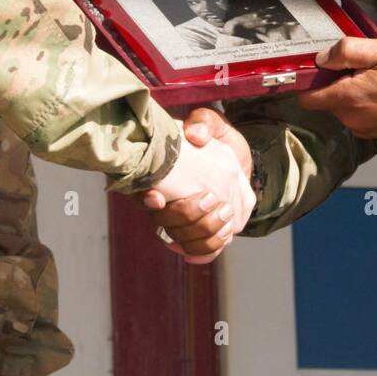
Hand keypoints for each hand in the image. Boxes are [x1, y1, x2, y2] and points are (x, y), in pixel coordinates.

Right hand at [144, 112, 254, 263]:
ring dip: (203, 233)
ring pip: (181, 241)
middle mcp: (165, 202)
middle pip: (164, 223)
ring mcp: (182, 220)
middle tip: (212, 199)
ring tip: (225, 213)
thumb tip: (194, 135)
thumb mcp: (211, 123)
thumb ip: (203, 123)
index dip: (145, 200)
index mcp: (159, 176)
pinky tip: (223, 236)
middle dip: (188, 216)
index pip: (139, 194)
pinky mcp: (201, 231)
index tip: (158, 198)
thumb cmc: (217, 138)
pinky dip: (209, 250)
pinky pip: (198, 252)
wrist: (237, 157)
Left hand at [299, 36, 376, 139]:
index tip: (320, 64)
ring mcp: (366, 129)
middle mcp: (353, 120)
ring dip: (354, 90)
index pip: (308, 98)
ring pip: (345, 106)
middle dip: (338, 80)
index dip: (309, 79)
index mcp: (349, 99)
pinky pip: (361, 114)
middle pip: (328, 99)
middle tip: (365, 63)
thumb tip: (321, 59)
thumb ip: (347, 52)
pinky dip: (367, 102)